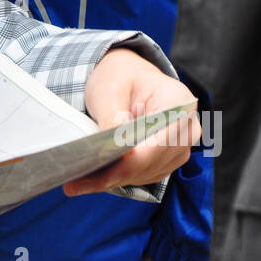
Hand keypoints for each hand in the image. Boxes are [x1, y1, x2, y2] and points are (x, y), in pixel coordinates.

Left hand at [63, 48, 199, 196]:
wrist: (129, 76)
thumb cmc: (122, 76)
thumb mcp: (110, 89)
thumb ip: (112, 118)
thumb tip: (109, 150)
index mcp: (179, 104)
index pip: (155, 143)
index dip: (127, 161)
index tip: (96, 171)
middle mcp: (186, 130)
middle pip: (150, 163)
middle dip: (112, 175)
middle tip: (75, 184)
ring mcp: (179, 148)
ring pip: (145, 174)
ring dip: (111, 180)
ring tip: (77, 183)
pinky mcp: (165, 160)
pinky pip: (141, 176)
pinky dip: (116, 179)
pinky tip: (91, 179)